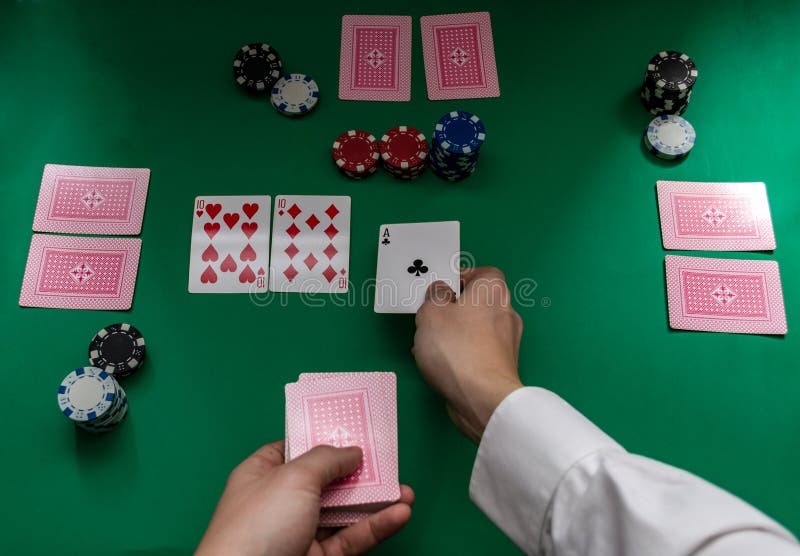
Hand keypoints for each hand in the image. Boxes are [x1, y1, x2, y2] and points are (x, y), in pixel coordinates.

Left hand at [196, 441, 413, 555]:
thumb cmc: (258, 525)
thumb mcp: (293, 477)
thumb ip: (327, 459)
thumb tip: (351, 452)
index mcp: (262, 474)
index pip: (295, 449)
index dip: (323, 438)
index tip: (353, 429)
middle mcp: (280, 502)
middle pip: (326, 480)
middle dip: (358, 471)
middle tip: (388, 461)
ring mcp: (299, 532)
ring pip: (343, 511)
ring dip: (375, 501)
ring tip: (406, 491)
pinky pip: (350, 538)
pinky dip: (375, 526)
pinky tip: (400, 514)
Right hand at [412, 267, 523, 443]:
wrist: (483, 398)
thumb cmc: (457, 349)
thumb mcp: (431, 313)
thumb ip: (434, 296)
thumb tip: (442, 291)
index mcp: (493, 289)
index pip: (481, 272)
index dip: (459, 277)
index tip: (439, 289)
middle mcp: (506, 311)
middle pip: (477, 301)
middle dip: (453, 308)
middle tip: (430, 317)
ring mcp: (507, 340)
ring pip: (476, 328)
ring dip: (454, 333)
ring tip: (430, 345)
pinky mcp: (502, 365)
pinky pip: (478, 351)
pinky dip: (462, 354)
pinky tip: (442, 364)